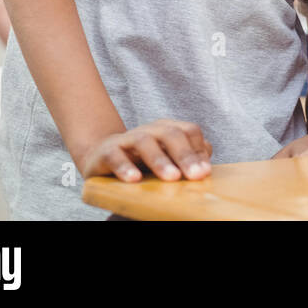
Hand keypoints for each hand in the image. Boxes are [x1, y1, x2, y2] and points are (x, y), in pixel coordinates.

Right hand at [81, 119, 211, 182]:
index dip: (198, 149)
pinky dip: (125, 167)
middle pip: (171, 134)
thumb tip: (205, 166)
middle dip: (186, 155)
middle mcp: (150, 130)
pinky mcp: (107, 152)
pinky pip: (116, 157)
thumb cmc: (143, 160)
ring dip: (160, 160)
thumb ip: (188, 157)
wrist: (102, 156)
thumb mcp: (167, 157)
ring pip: (145, 142)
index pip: (189, 131)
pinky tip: (135, 179)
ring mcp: (128, 139)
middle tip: (197, 176)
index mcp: (168, 128)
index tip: (205, 172)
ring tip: (172, 178)